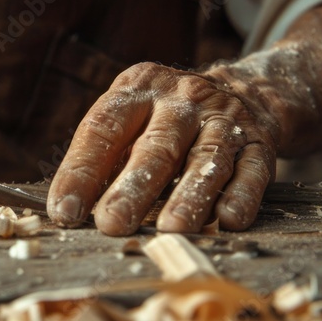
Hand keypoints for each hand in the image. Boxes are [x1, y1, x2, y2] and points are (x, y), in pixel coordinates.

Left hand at [46, 62, 278, 234]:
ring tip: (170, 231)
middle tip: (111, 224)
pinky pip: (252, 170)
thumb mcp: (132, 119)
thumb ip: (105, 159)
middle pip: (155, 147)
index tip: (63, 210)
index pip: (102, 129)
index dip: (80, 171)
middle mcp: (181, 99)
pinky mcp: (258, 141)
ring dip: (188, 197)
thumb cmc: (166, 120)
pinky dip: (241, 195)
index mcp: (137, 90)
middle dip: (132, 189)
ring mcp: (223, 118)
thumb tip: (68, 211)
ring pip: (205, 160)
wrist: (245, 91)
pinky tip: (229, 220)